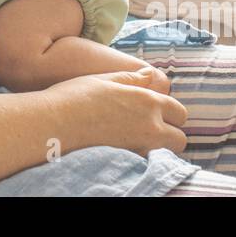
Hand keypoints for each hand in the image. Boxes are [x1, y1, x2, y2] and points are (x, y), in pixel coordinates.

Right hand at [44, 69, 188, 155]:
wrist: (54, 122)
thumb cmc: (75, 96)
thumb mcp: (104, 79)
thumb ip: (131, 78)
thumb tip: (149, 74)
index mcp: (146, 101)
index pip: (179, 111)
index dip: (171, 112)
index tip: (157, 111)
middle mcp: (149, 125)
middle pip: (181, 138)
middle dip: (172, 134)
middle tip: (151, 128)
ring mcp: (139, 146)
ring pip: (166, 153)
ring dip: (159, 147)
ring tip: (137, 138)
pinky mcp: (127, 161)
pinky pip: (146, 161)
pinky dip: (141, 156)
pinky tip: (122, 147)